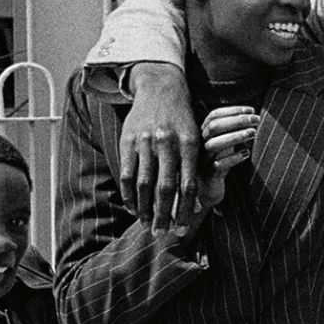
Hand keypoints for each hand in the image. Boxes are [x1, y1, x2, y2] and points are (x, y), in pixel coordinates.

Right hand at [119, 63, 200, 231]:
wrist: (161, 88)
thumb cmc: (182, 121)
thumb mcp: (195, 139)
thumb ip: (193, 168)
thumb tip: (196, 204)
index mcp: (189, 144)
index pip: (189, 184)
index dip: (186, 209)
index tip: (184, 228)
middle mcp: (167, 143)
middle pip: (165, 188)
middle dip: (164, 214)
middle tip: (163, 234)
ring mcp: (146, 142)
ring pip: (144, 183)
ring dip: (144, 208)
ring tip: (146, 224)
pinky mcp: (128, 140)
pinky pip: (127, 173)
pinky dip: (129, 194)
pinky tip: (133, 207)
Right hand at [198, 105, 260, 210]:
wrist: (207, 191)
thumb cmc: (219, 163)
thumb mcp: (225, 144)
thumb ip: (233, 132)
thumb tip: (252, 116)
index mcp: (204, 135)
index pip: (213, 116)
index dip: (232, 111)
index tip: (251, 109)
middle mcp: (200, 145)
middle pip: (214, 127)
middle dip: (236, 121)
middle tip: (256, 119)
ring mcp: (203, 161)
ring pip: (214, 145)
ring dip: (235, 137)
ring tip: (253, 133)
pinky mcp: (209, 176)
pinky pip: (218, 166)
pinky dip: (233, 158)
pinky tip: (246, 153)